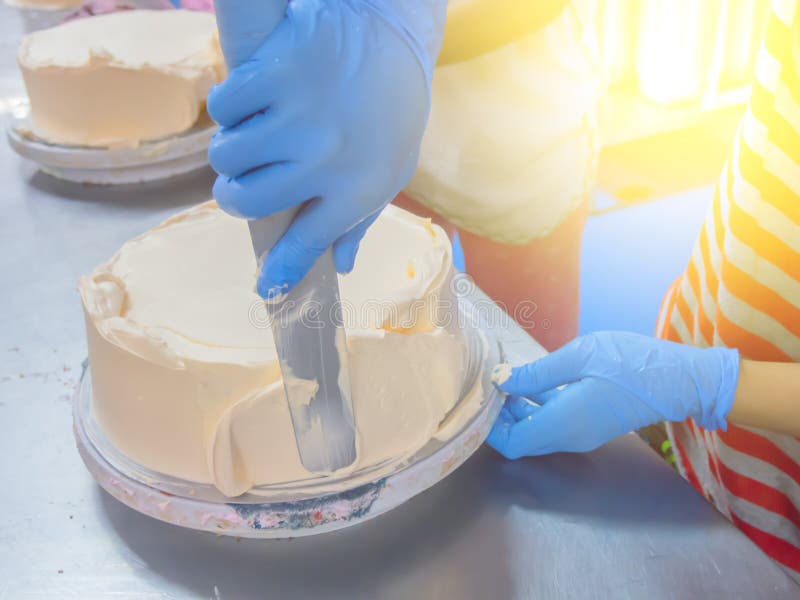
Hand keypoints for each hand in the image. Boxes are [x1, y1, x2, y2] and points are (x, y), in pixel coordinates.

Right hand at [208, 0, 445, 297]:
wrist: (394, 36)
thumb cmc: (392, 110)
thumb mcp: (389, 171)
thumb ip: (360, 220)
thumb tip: (339, 266)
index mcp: (356, 188)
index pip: (304, 245)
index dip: (281, 271)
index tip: (266, 289)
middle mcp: (324, 159)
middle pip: (245, 201)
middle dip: (236, 195)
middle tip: (244, 181)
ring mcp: (297, 114)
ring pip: (225, 155)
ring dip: (231, 150)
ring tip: (254, 136)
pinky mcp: (274, 71)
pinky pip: (223, 105)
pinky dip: (230, 105)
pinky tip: (253, 100)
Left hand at [487, 332, 739, 458]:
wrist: (680, 379)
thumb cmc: (632, 363)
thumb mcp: (580, 357)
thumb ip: (538, 372)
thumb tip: (503, 381)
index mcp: (563, 423)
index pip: (512, 443)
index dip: (491, 427)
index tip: (483, 398)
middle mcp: (569, 437)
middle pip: (522, 440)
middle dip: (501, 416)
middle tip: (492, 383)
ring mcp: (581, 434)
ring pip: (537, 431)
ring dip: (519, 410)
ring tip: (509, 378)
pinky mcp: (590, 425)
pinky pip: (553, 423)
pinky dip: (537, 407)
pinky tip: (534, 381)